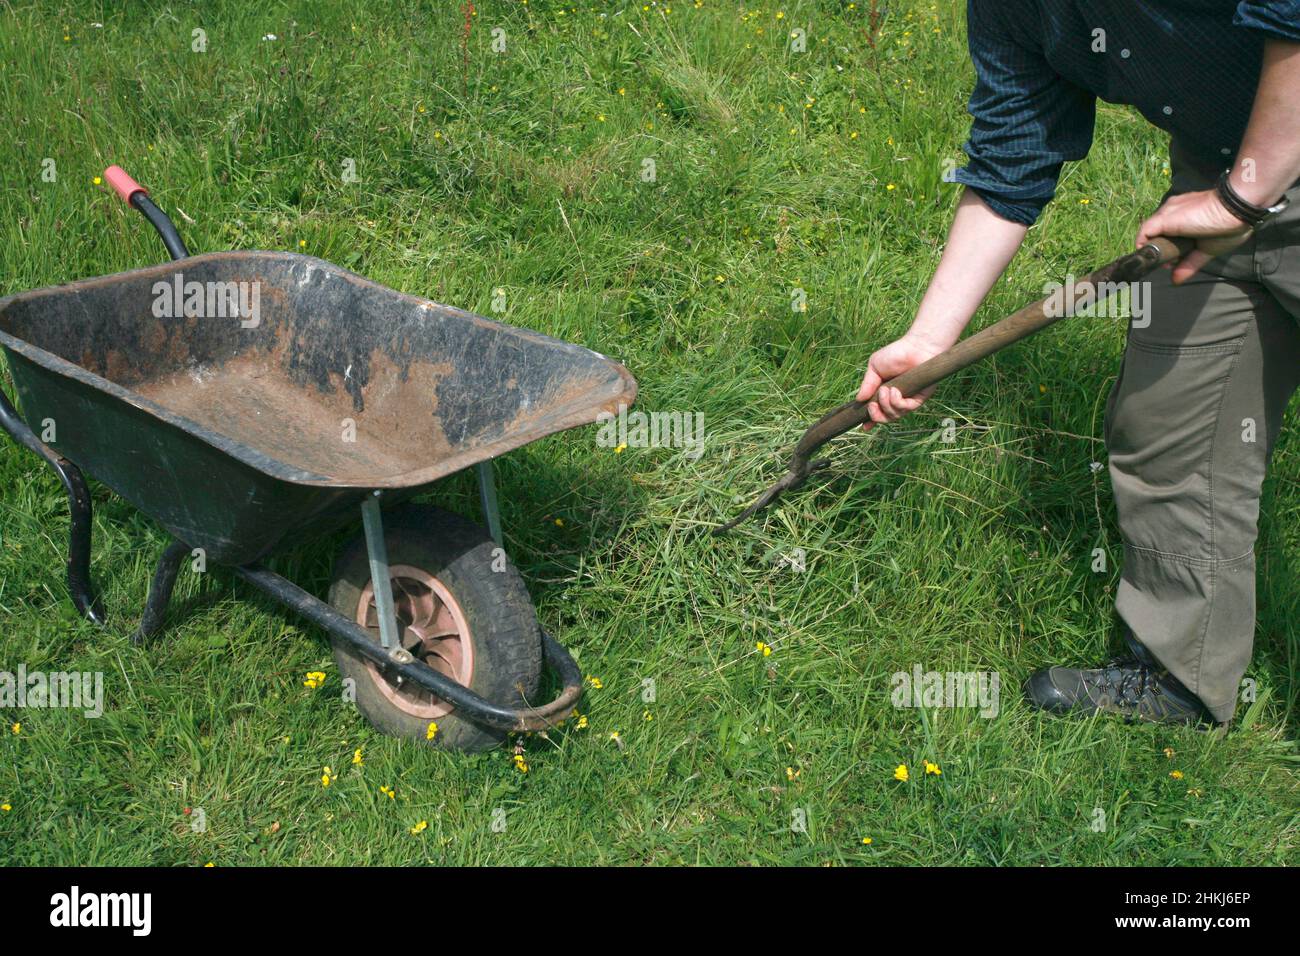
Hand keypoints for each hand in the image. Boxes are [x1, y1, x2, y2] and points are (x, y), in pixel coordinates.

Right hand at [856, 331, 949, 430]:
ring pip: (894, 415)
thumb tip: (858, 400)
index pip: (878, 411)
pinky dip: (897, 403)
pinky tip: (894, 391)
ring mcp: (908, 400)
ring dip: (886, 405)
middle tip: (872, 405)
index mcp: (884, 393)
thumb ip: (867, 384)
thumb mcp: (875, 368)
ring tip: (885, 390)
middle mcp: (896, 399)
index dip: (871, 420)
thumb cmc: (896, 354)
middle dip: (876, 415)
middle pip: (885, 418)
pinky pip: (906, 409)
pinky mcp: (919, 399)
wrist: (915, 347)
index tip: (863, 426)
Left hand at [1136, 189, 1252, 283]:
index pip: (1166, 232)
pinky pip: (1144, 234)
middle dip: (1162, 251)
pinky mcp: (1162, 219)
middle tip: (1174, 262)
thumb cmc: (1228, 226)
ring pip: (1150, 234)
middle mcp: (1171, 211)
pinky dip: (1145, 247)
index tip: (1178, 260)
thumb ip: (1190, 264)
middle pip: (1156, 234)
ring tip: (1170, 260)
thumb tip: (1176, 280)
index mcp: (1183, 215)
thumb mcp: (1207, 249)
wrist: (1236, 210)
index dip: (1169, 249)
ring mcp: (1166, 214)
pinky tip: (1154, 257)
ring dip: (1155, 251)